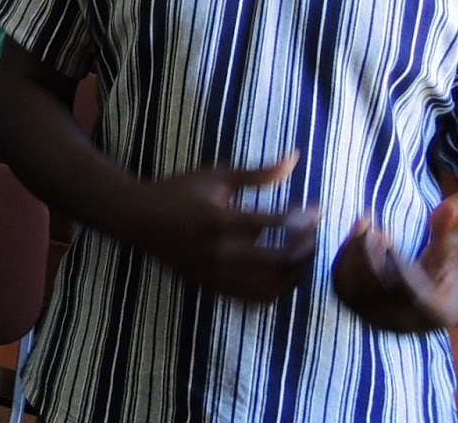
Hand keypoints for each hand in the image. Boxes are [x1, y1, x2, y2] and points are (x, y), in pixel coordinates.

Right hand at [129, 153, 319, 301]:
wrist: (139, 219)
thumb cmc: (179, 190)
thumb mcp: (217, 175)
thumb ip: (258, 174)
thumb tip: (296, 159)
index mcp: (220, 220)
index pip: (276, 223)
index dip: (304, 217)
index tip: (317, 210)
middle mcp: (220, 252)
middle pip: (281, 259)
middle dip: (307, 245)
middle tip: (314, 232)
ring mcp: (216, 274)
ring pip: (273, 286)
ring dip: (296, 271)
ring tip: (304, 254)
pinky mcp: (213, 287)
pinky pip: (256, 298)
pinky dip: (278, 287)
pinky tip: (283, 272)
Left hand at [332, 191, 457, 330]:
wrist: (447, 293)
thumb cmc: (456, 266)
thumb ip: (451, 227)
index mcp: (436, 311)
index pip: (407, 291)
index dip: (392, 262)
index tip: (387, 235)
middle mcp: (407, 322)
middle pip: (374, 292)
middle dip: (365, 253)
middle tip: (368, 222)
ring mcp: (383, 320)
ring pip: (353, 291)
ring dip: (351, 254)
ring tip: (364, 227)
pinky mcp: (365, 312)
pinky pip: (343, 289)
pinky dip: (343, 261)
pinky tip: (354, 237)